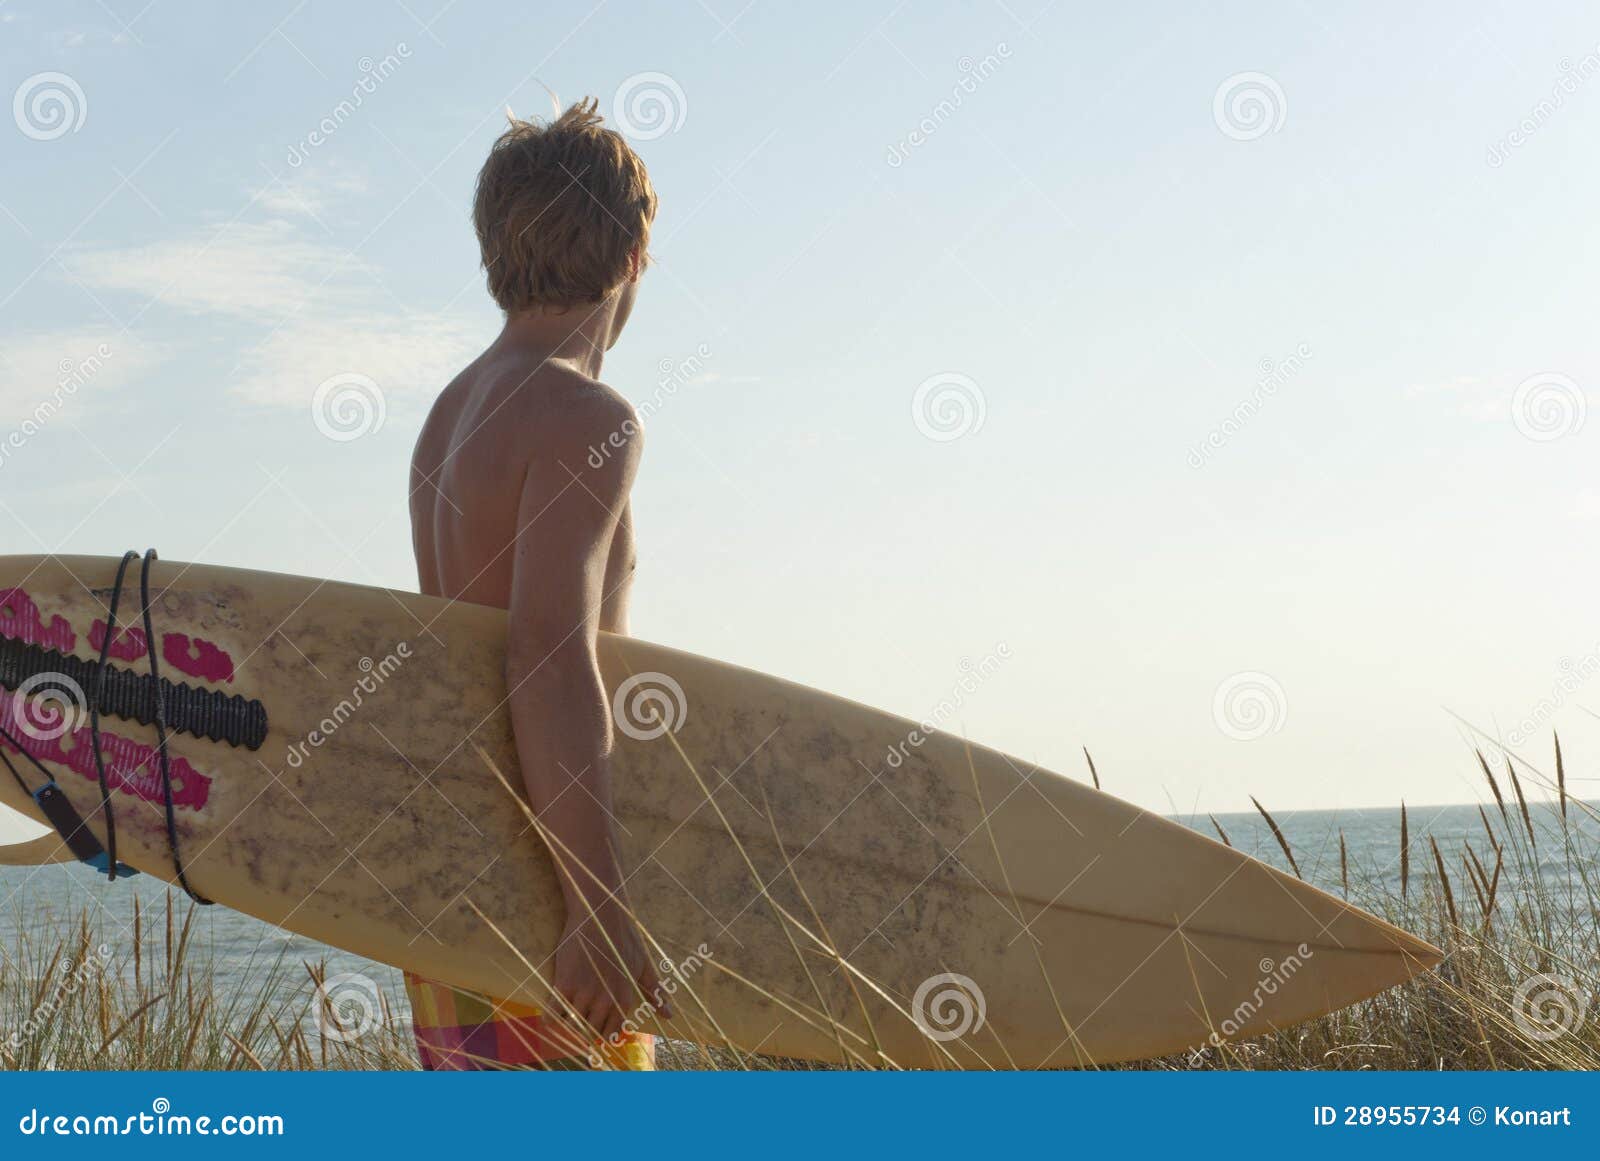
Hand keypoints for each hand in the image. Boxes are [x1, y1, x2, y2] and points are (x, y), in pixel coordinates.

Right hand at [552, 898, 672, 1042]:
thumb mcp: (643, 963)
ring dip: (567, 1024)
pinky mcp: (563, 985)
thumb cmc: (624, 936)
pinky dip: (550, 1019)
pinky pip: (552, 1016)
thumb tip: (669, 1015)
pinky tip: (552, 1011)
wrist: (599, 913)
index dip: (601, 1031)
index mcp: (623, 998)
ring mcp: (583, 994)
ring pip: (571, 1027)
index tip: (595, 1024)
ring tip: (566, 1012)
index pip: (610, 1033)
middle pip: (589, 1032)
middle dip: (584, 1029)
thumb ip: (655, 991)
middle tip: (579, 1016)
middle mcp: (605, 1001)